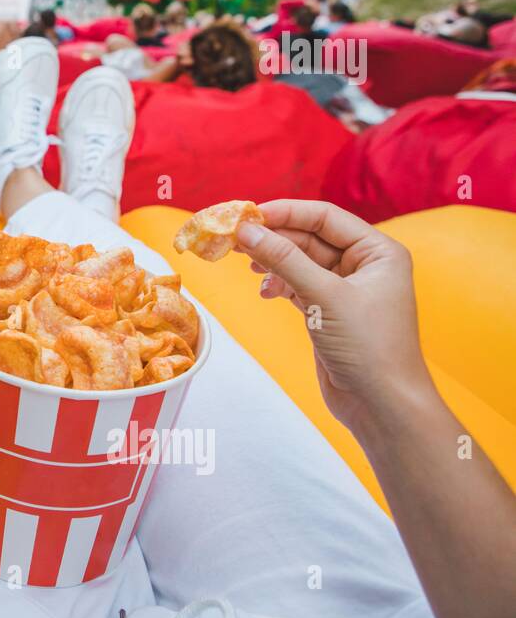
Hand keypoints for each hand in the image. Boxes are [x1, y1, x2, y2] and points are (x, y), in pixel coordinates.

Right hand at [234, 200, 432, 434]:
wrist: (382, 405)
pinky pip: (298, 285)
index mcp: (377, 251)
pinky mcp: (329, 312)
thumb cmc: (368, 346)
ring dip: (273, 263)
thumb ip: (283, 259)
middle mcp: (364, 265)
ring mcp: (346, 290)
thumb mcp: (323, 296)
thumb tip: (245, 229)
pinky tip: (266, 292)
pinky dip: (279, 285)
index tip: (247, 215)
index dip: (285, 212)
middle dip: (274, 239)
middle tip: (235, 239)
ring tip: (247, 266)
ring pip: (300, 262)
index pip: (325, 217)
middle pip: (309, 238)